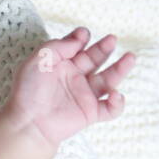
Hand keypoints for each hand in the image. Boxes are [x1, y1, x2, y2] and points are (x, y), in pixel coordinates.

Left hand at [3, 28, 135, 147]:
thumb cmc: (28, 91)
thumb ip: (58, 45)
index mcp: (61, 64)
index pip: (78, 47)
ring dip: (121, 69)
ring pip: (108, 80)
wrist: (27, 122)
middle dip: (104, 48)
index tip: (82, 36)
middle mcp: (74, 78)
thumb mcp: (39, 59)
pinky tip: (114, 95)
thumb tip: (79, 39)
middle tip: (112, 39)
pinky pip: (110, 109)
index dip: (82, 38)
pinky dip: (117, 103)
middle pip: (95, 60)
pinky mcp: (90, 113)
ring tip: (130, 58)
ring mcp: (84, 95)